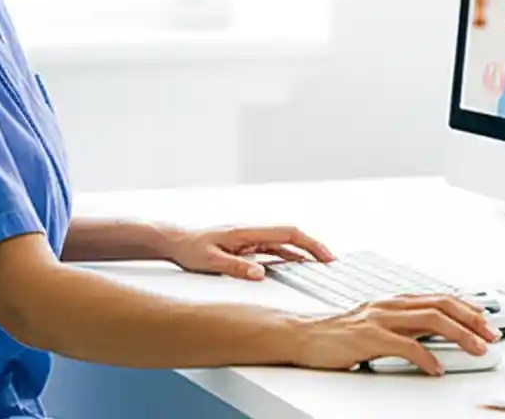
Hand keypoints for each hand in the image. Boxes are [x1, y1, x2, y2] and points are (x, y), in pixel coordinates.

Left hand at [163, 225, 334, 280]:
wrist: (174, 239)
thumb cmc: (190, 247)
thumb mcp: (210, 261)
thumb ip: (236, 267)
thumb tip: (261, 273)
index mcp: (248, 231)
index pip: (288, 232)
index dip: (310, 243)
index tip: (325, 257)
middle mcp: (252, 231)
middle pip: (291, 235)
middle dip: (313, 247)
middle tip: (331, 263)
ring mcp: (250, 237)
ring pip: (283, 242)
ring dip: (302, 253)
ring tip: (319, 267)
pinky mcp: (245, 244)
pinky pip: (273, 249)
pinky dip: (288, 256)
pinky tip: (295, 266)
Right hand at [290, 294, 501, 375]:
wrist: (304, 335)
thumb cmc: (340, 333)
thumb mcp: (378, 324)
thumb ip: (405, 326)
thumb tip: (436, 333)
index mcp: (394, 301)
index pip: (439, 298)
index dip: (467, 308)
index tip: (487, 320)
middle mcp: (390, 305)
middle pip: (440, 305)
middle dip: (471, 319)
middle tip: (491, 335)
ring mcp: (379, 319)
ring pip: (429, 320)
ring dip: (458, 334)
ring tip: (476, 349)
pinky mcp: (368, 337)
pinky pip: (403, 346)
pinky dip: (425, 357)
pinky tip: (436, 368)